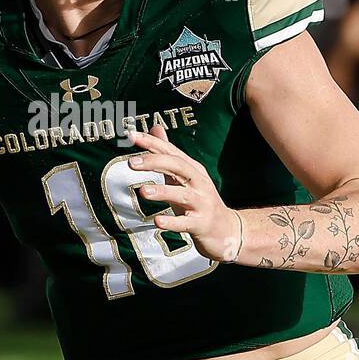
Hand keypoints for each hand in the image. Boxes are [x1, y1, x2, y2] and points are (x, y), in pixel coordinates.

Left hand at [129, 124, 241, 262]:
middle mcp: (199, 183)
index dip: (152, 143)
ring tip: (143, 191)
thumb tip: (155, 130)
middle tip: (131, 163)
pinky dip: (172, 222)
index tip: (131, 136)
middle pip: (178, 167)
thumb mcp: (185, 177)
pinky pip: (186, 223)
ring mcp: (202, 203)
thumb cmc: (200, 202)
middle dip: (155, 162)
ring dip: (163, 191)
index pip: (171, 152)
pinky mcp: (202, 224)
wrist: (226, 230)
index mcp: (193, 170)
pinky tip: (158, 220)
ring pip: (183, 194)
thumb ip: (169, 155)